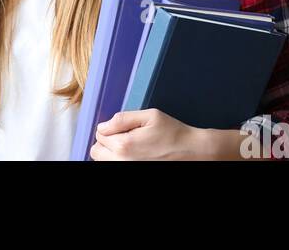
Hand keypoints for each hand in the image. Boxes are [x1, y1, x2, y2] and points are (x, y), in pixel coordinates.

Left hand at [90, 109, 247, 160]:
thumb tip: (104, 125)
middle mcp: (122, 162)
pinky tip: (132, 156)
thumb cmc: (174, 134)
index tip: (124, 127)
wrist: (192, 152)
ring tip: (129, 147)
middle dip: (106, 141)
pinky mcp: (133, 173)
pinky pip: (115, 166)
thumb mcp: (150, 116)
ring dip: (110, 153)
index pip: (99, 134)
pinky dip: (119, 160)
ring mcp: (127, 170)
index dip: (110, 127)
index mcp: (124, 145)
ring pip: (103, 161)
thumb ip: (123, 119)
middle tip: (124, 137)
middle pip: (96, 151)